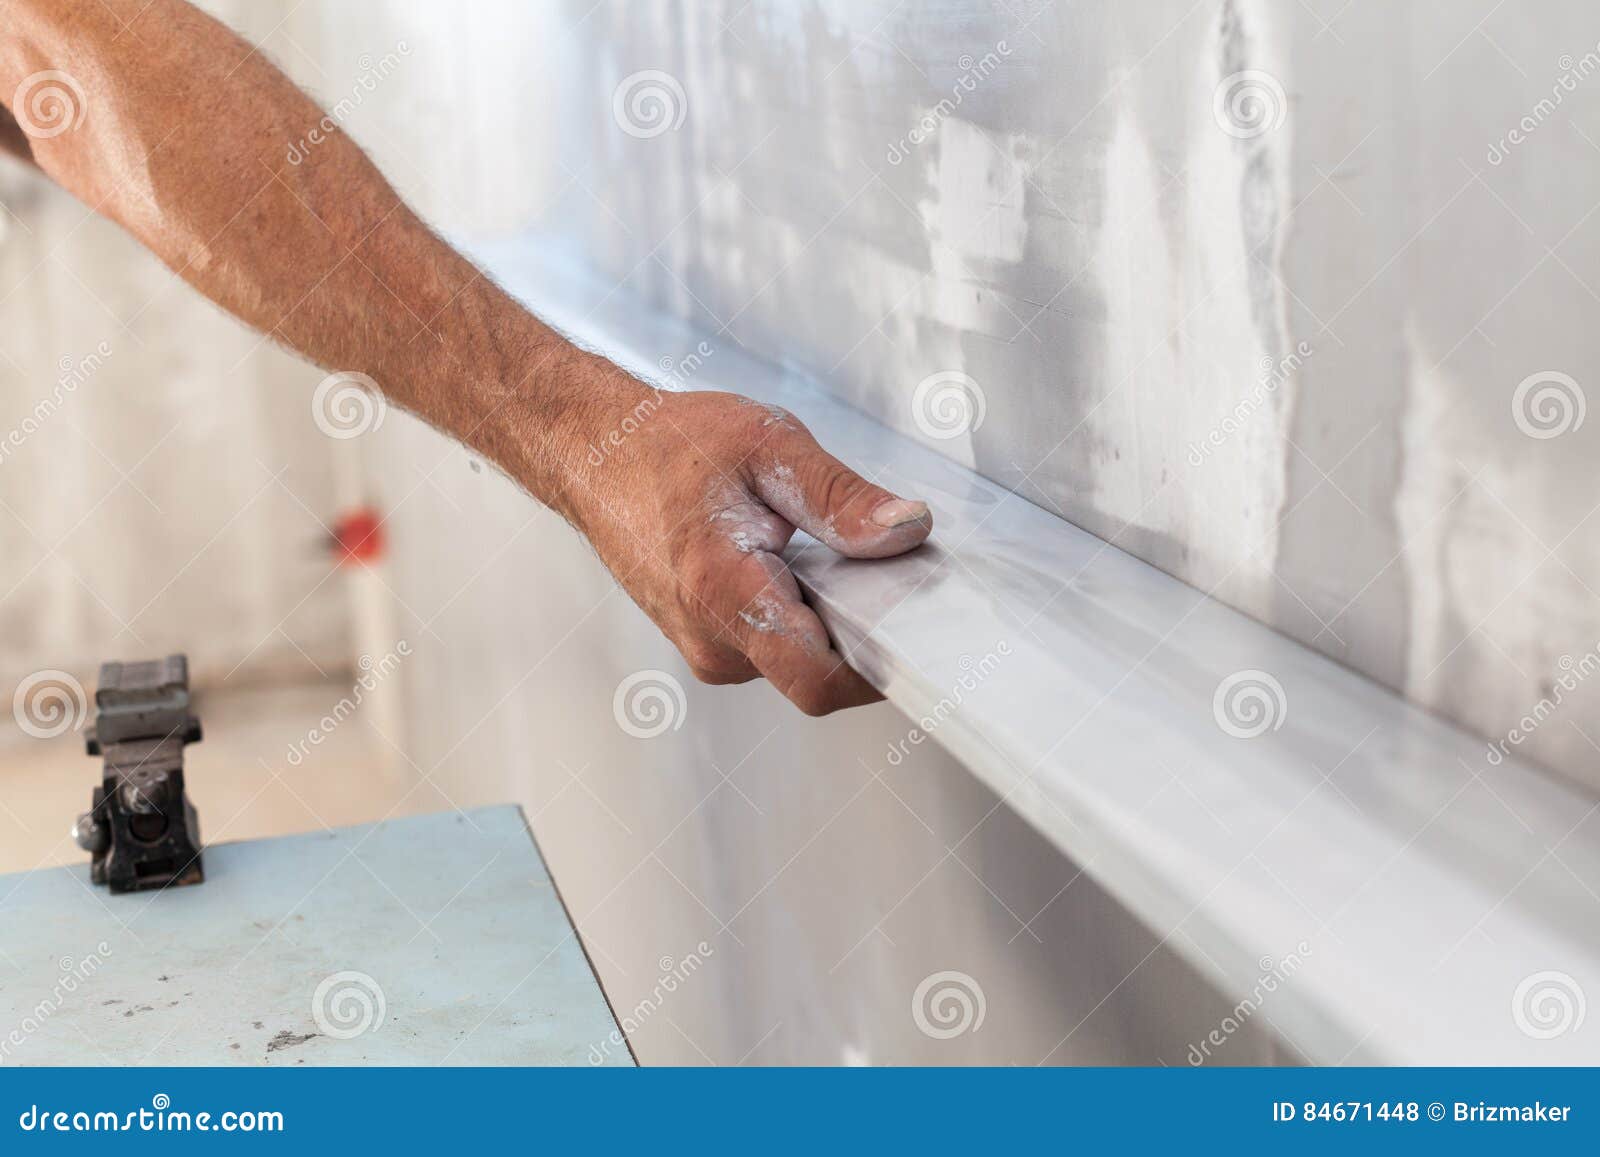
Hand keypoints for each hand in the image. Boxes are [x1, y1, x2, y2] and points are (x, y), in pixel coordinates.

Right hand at [552, 362, 931, 714]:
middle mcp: (712, 640)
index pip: (816, 678)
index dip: (878, 666)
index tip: (915, 626)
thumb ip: (841, 497)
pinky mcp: (712, 648)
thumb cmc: (671, 446)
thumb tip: (906, 531)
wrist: (599, 457)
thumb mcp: (768, 445)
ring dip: (831, 619)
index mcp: (723, 591)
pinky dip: (805, 616)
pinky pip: (780, 651)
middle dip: (861, 629)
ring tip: (820, 551)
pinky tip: (796, 563)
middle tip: (876, 564)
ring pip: (802, 663)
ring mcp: (710, 652)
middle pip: (820, 673)